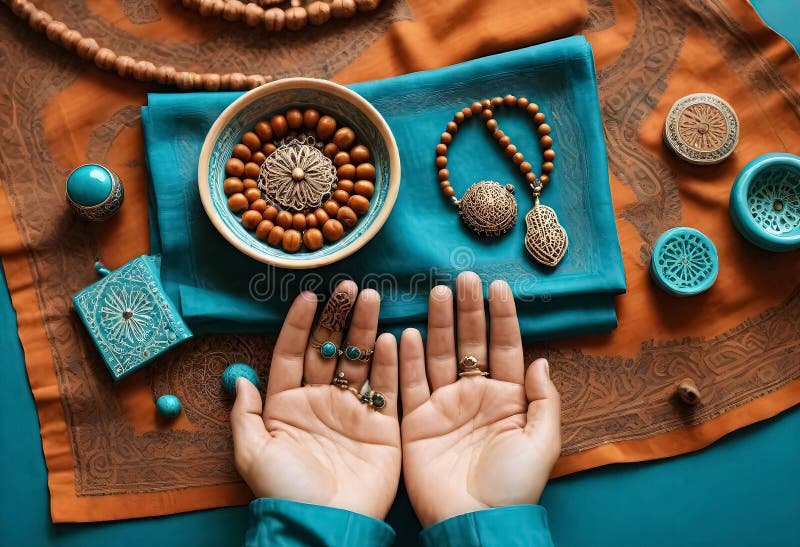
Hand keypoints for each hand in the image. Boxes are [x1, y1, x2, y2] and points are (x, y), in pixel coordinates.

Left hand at [231, 282, 400, 519]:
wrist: (328, 525)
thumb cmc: (287, 491)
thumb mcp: (253, 453)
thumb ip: (246, 414)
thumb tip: (238, 378)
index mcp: (287, 405)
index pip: (291, 353)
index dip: (299, 324)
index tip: (309, 296)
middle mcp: (320, 402)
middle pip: (329, 349)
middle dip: (338, 318)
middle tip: (349, 287)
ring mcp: (352, 411)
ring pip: (359, 360)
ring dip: (365, 329)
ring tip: (371, 298)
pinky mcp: (381, 425)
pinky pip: (387, 386)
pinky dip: (389, 362)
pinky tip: (391, 336)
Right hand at [400, 272, 560, 526]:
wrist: (474, 523)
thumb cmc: (514, 487)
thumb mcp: (542, 442)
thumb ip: (544, 399)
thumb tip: (541, 358)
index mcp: (508, 398)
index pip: (505, 347)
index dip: (502, 317)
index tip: (499, 286)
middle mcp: (475, 395)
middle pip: (469, 343)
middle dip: (468, 311)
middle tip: (463, 278)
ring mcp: (444, 406)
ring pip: (439, 355)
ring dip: (438, 324)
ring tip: (437, 293)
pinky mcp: (416, 421)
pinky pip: (410, 383)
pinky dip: (407, 358)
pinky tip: (407, 332)